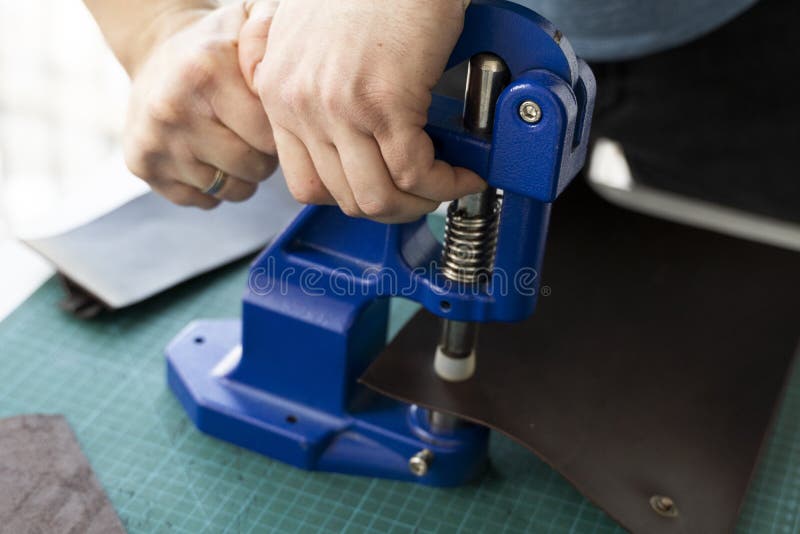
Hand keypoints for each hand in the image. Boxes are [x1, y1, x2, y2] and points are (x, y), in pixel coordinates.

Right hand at [124, 3, 277, 208]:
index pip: (272, 134)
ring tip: (231, 139)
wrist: (159, 51)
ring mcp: (155, 142)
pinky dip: (215, 186)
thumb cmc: (221, 44)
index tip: (269, 113)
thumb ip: (274, 31)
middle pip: (255, 167)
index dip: (280, 130)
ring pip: (233, 190)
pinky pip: (205, 201)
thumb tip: (280, 80)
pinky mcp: (143, 166)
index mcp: (205, 71)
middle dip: (265, 154)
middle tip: (251, 128)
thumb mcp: (249, 21)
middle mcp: (173, 108)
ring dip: (243, 173)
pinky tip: (207, 153)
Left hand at [242, 0, 484, 222]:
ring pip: (376, 198)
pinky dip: (444, 184)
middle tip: (421, 195)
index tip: (382, 190)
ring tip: (444, 186)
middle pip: (342, 199)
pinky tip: (461, 172)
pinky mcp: (385, 102)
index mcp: (279, 93)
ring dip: (418, 204)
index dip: (351, 198)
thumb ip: (309, 86)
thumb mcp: (310, 40)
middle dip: (391, 208)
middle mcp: (300, 104)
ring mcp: (339, 107)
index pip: (305, 184)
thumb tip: (340, 132)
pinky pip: (415, 174)